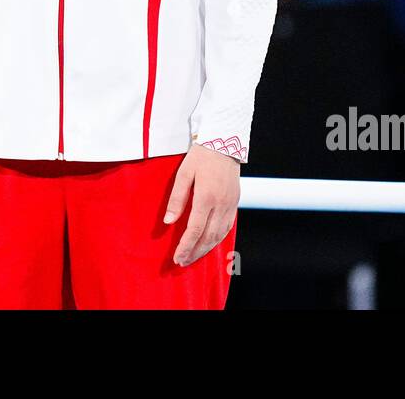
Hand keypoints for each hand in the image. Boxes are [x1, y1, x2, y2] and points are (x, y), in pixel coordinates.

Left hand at [164, 141, 240, 266]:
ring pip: (219, 234)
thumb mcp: (184, 173)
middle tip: (182, 262)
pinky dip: (217, 239)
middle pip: (208, 236)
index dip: (186, 246)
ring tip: (193, 257)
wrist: (225, 142)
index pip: (195, 229)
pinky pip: (227, 227)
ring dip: (206, 249)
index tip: (177, 257)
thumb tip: (168, 222)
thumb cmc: (201, 156)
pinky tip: (209, 243)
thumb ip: (177, 198)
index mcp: (206, 196)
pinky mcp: (235, 203)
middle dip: (195, 252)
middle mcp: (221, 203)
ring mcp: (231, 204)